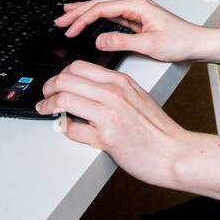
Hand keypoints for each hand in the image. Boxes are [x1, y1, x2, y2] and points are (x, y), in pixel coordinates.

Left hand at [36, 60, 187, 187]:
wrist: (173, 152)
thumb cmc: (157, 129)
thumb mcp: (137, 97)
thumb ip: (113, 90)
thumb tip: (85, 90)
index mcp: (121, 81)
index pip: (79, 67)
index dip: (60, 75)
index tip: (55, 84)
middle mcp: (114, 94)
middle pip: (66, 80)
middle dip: (48, 89)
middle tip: (45, 97)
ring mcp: (109, 114)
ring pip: (64, 100)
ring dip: (49, 106)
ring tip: (46, 111)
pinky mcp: (106, 137)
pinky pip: (73, 129)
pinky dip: (66, 128)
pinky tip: (68, 129)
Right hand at [53, 0, 208, 64]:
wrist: (197, 43)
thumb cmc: (181, 42)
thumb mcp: (150, 45)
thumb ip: (122, 42)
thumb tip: (100, 40)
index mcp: (138, 6)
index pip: (102, 8)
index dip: (82, 19)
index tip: (69, 29)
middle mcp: (136, 5)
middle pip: (100, 4)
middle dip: (77, 12)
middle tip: (59, 20)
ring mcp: (136, 11)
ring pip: (104, 8)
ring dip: (85, 13)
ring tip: (66, 17)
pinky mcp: (138, 19)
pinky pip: (111, 15)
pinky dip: (96, 18)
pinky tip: (88, 20)